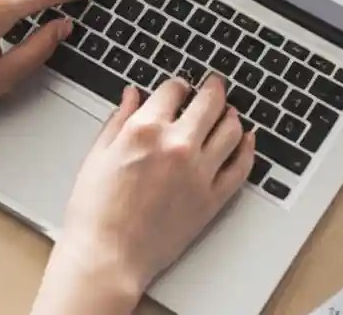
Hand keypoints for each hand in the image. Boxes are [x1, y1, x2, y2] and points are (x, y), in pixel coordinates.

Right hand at [33, 76, 255, 312]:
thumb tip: (131, 95)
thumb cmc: (95, 212)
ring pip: (231, 130)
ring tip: (229, 112)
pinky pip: (241, 167)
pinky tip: (246, 141)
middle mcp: (177, 145)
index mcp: (145, 130)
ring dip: (231, 115)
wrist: (108, 257)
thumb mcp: (97, 155)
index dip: (178, 85)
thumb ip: (118, 120)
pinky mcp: (212, 199)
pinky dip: (247, 149)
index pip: (174, 89)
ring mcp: (199, 172)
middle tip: (215, 85)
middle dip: (213, 89)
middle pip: (210, 102)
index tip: (180, 88)